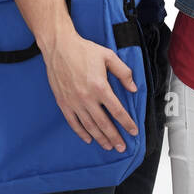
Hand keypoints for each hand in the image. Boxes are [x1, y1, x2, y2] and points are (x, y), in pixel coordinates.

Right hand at [43, 28, 139, 149]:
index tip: (133, 131)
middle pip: (103, 123)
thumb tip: (133, 88)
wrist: (59, 47)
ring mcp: (73, 102)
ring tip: (109, 146)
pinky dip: (81, 132)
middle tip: (122, 147)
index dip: (126, 123)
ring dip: (100, 138)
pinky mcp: (63, 103)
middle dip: (114, 136)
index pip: (117, 110)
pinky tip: (89, 139)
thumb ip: (123, 73)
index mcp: (100, 87)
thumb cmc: (84, 50)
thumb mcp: (109, 57)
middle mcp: (86, 98)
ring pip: (89, 125)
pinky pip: (73, 122)